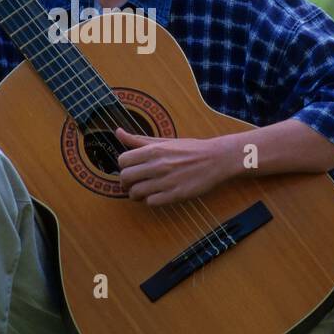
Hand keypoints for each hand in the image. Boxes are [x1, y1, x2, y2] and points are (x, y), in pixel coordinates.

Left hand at [114, 128, 232, 206]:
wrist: (216, 159)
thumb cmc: (189, 149)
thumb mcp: (164, 141)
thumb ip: (139, 140)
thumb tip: (117, 132)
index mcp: (153, 150)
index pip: (123, 160)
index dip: (123, 167)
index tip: (130, 169)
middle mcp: (157, 165)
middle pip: (125, 177)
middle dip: (125, 182)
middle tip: (132, 184)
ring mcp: (166, 181)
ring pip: (136, 192)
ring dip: (136, 194)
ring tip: (142, 192)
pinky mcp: (175, 195)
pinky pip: (151, 202)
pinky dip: (150, 200)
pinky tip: (156, 195)